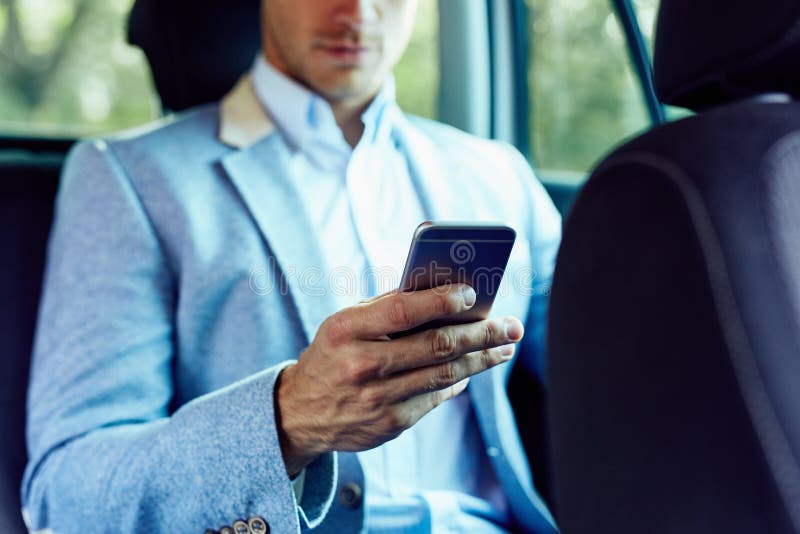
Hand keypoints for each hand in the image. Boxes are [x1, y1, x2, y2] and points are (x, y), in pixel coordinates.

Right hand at [275, 283, 523, 475]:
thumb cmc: (333, 354)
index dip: (442, 300)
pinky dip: (459, 379)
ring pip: (444, 374)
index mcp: (347, 330)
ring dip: (482, 359)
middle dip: (481, 334)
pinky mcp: (390, 424)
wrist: (301, 412)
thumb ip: (387, 307)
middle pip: (435, 346)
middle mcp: (361, 365)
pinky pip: (436, 397)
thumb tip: (444, 291)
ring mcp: (377, 399)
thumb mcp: (345, 324)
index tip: (473, 294)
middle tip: (511, 325)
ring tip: (505, 346)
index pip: (403, 310)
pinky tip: (474, 367)